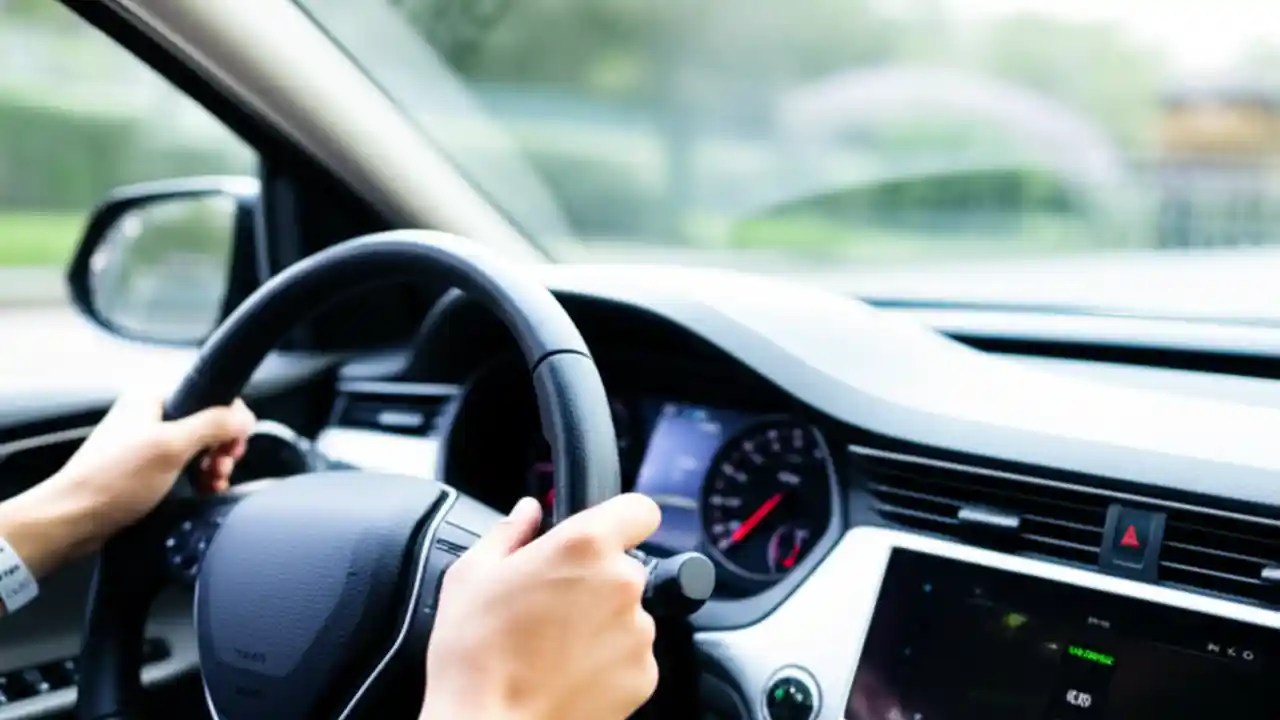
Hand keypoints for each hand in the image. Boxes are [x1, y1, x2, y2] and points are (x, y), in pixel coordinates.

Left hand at [0, 392, 255, 576]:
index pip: (210, 394)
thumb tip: (245, 417)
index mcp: (152, 398)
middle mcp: (150, 415)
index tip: (234, 445)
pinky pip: (184, 466)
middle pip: (207, 422)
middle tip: (222, 467)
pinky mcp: (145, 468)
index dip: (230, 419)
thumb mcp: (171, 447)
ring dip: (214, 465)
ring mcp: (147, 442)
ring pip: (198, 447)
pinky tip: (204, 490)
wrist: (73, 519)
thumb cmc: (114, 481)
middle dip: (223, 447)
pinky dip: (199, 477)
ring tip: (214, 482)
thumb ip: (213, 425)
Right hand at [421, 494, 661, 719]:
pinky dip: (608, 661)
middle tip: (553, 604)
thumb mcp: (472, 575)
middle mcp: (622, 583)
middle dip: (595, 580)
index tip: (607, 532)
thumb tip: (527, 511)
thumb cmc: (474, 654)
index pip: (639, 509)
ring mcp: (637, 632)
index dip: (623, 519)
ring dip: (601, 622)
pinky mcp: (644, 675)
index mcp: (585, 546)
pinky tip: (568, 671)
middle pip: (625, 567)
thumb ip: (510, 532)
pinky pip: (631, 655)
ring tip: (554, 645)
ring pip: (628, 613)